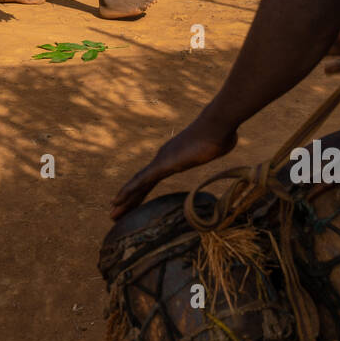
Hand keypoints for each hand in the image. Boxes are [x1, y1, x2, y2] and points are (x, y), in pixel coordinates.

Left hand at [110, 117, 237, 219]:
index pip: (152, 180)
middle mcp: (162, 159)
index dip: (141, 193)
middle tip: (115, 214)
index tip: (132, 204)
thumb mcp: (217, 148)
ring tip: (112, 212)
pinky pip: (141, 181)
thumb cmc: (220, 135)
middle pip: (141, 184)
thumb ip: (216, 149)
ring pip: (137, 185)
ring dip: (124, 200)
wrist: (218, 126)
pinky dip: (127, 191)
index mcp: (172, 159)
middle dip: (129, 200)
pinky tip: (117, 200)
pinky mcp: (163, 164)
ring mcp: (161, 161)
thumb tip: (227, 143)